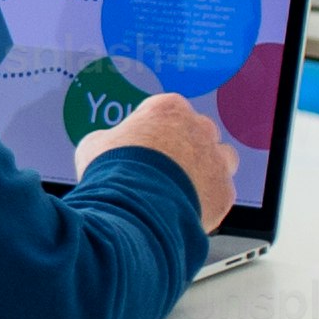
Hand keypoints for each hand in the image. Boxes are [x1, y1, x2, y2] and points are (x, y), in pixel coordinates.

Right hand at [76, 91, 240, 232]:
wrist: (134, 208)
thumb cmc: (113, 172)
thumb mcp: (94, 145)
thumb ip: (110, 140)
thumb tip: (106, 147)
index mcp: (168, 109)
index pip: (166, 112)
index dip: (152, 131)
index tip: (142, 147)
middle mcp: (199, 128)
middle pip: (197, 133)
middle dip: (182, 149)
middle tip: (160, 169)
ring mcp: (216, 160)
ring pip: (220, 160)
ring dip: (204, 170)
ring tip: (180, 189)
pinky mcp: (224, 192)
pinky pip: (219, 194)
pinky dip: (206, 202)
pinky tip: (184, 210)